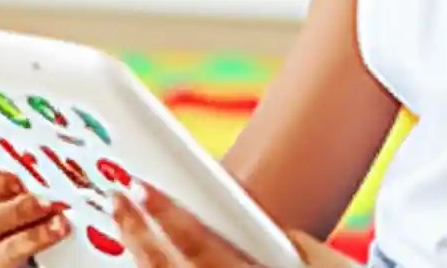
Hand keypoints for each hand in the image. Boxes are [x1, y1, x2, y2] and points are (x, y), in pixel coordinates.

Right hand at [0, 121, 71, 267]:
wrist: (33, 233)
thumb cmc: (32, 184)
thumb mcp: (28, 161)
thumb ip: (29, 145)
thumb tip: (54, 123)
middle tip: (21, 176)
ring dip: (18, 210)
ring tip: (49, 203)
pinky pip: (9, 251)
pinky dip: (36, 237)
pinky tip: (59, 225)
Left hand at [112, 182, 354, 267]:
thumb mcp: (330, 264)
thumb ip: (291, 240)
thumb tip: (251, 213)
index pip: (201, 248)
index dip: (168, 217)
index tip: (142, 187)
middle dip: (139, 233)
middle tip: (117, 197)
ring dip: (139, 255)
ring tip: (125, 220)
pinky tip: (143, 256)